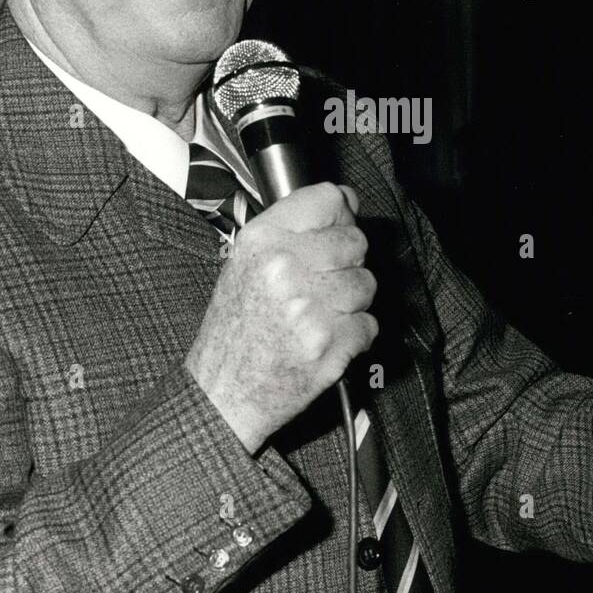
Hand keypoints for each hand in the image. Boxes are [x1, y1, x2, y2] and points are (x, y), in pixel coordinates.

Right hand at [185, 182, 377, 453]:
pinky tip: (324, 339)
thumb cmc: (235, 329)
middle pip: (355, 241)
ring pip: (366, 283)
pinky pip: (369, 323)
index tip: (336, 227)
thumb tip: (346, 199)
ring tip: (319, 315)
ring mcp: (310, 307)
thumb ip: (293, 227)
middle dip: (346, 263)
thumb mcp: (245, 263)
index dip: (340, 213)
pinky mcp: (331, 344)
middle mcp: (285, 267)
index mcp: (262, 240)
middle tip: (322, 284)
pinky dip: (354, 335)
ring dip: (351, 301)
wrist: (223, 394)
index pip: (328, 199)